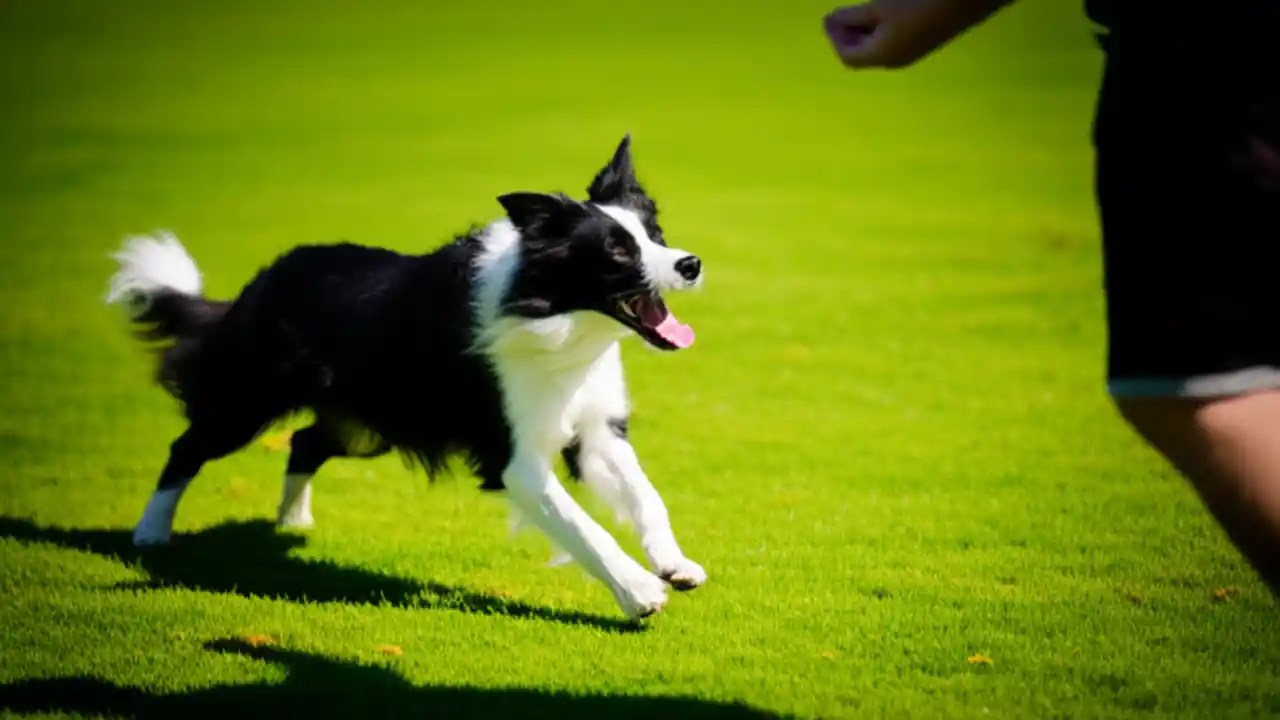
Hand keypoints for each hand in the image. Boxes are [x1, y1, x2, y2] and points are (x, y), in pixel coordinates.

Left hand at [824, 0, 1009, 68]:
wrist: (966, 2)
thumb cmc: (916, 3)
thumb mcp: (880, 6)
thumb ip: (853, 16)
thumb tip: (832, 22)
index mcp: (881, 55)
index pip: (848, 56)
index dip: (835, 38)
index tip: (829, 18)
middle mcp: (894, 61)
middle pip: (861, 55)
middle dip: (847, 36)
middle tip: (839, 15)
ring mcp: (910, 54)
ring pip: (877, 49)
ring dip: (863, 33)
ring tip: (858, 13)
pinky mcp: (922, 44)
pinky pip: (892, 43)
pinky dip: (879, 31)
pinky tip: (882, 14)